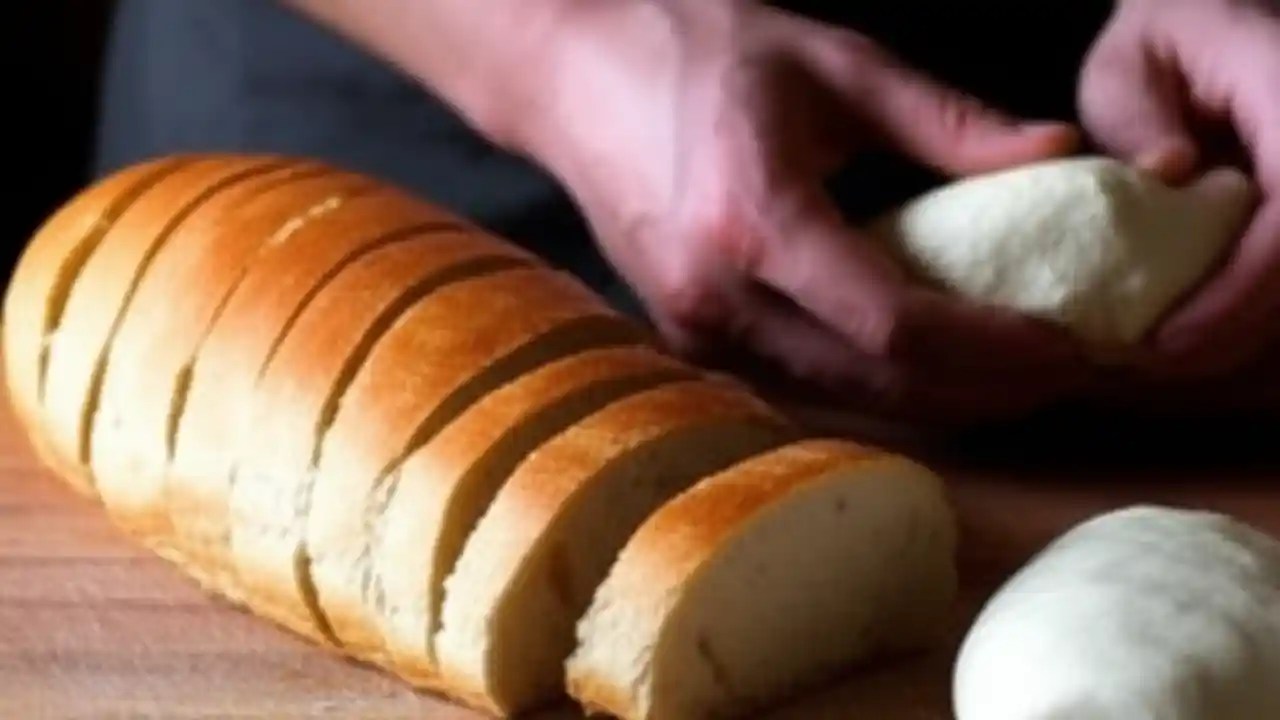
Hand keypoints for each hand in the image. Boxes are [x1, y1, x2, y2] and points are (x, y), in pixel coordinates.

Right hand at [515, 0, 1084, 422]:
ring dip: (935, 399)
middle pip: (875, 384)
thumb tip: (1056, 153)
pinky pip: (802, 384)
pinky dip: (875, 384)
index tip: (1068, 345)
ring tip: (1012, 373)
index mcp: (755, 221)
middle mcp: (717, 299)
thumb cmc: (698, 52)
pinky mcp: (688, 340)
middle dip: (982, 390)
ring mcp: (694, 331)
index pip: (894, 325)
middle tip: (1063, 371)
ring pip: (841, 400)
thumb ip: (947, 121)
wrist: (575, 77)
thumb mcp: (834, 64)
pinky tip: (928, 363)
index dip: (993, 349)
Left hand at [1079, 0, 1279, 376]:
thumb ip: (1141, 113)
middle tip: (1153, 375)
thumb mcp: (1134, 60)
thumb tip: (1168, 172)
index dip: (1239, 292)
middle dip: (1242, 342)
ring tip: (1166, 373)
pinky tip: (1199, 355)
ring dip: (1251, 353)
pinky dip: (1259, 340)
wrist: (1222, 23)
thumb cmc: (1170, 43)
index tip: (1165, 343)